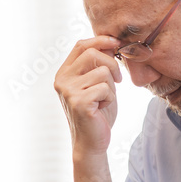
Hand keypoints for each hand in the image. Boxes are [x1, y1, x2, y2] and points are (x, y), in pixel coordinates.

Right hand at [53, 36, 122, 156]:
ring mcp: (68, 91)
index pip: (81, 45)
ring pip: (102, 72)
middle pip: (92, 53)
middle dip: (112, 64)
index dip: (101, 40)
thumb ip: (100, 64)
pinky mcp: (79, 102)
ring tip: (104, 99)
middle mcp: (62, 80)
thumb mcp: (98, 83)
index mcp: (64, 73)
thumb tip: (112, 42)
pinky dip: (110, 98)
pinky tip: (101, 108)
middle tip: (118, 79)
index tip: (117, 43)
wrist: (92, 142)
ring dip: (111, 86)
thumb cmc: (97, 112)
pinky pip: (105, 88)